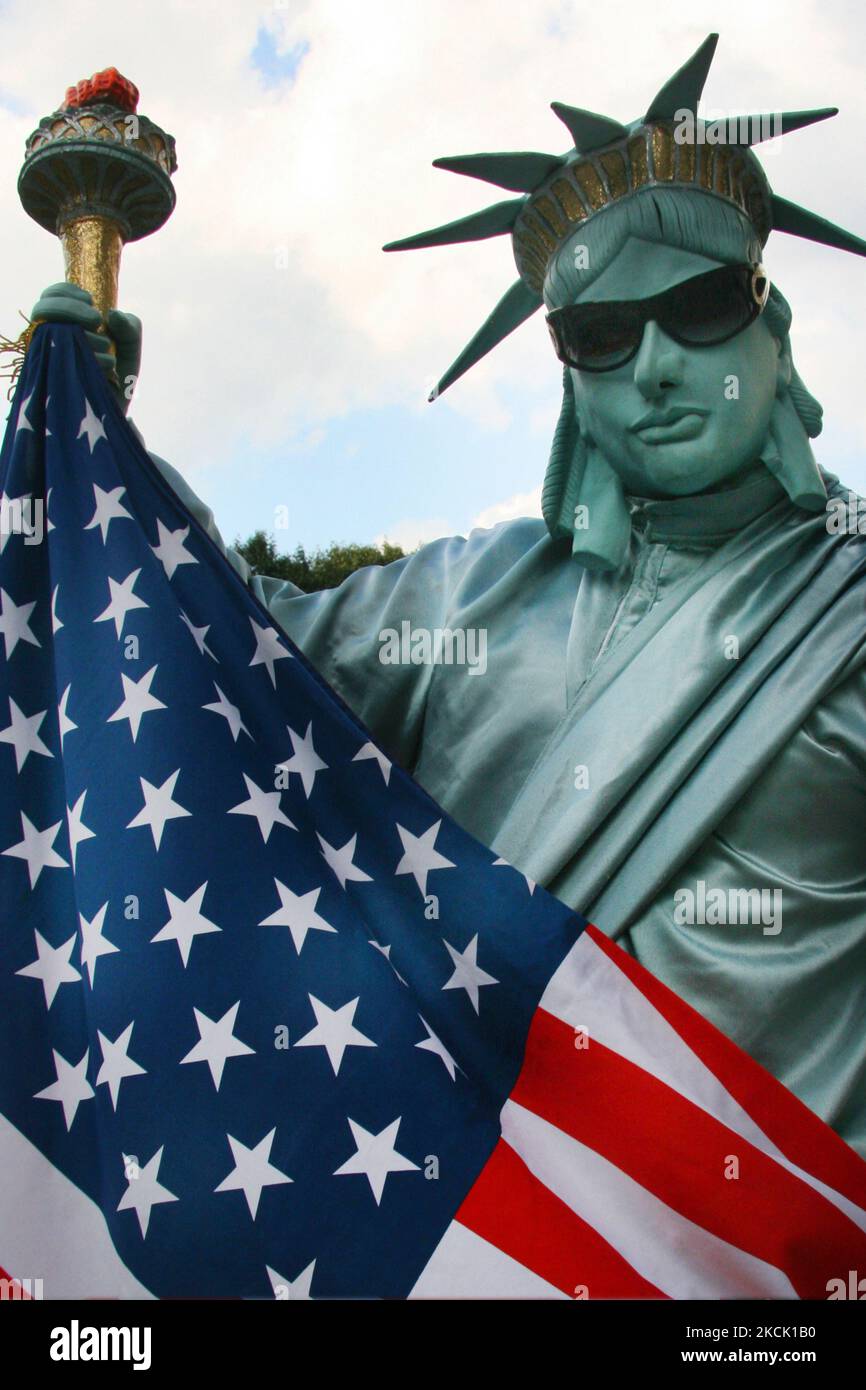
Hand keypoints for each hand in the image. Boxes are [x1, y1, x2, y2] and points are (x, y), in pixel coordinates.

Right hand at [29, 283, 142, 414]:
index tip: (90, 301)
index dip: (66, 291)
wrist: (114, 415)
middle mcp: (51, 341)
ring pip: (50, 332)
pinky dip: (88, 359)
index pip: (51, 296)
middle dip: (71, 308)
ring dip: (83, 336)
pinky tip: (106, 367)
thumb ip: (130, 329)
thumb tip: (112, 314)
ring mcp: (48, 359)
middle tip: (96, 320)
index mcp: (66, 327)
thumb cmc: (117, 380)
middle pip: (44, 308)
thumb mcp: (130, 350)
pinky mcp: (52, 380)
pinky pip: (60, 360)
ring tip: (107, 350)